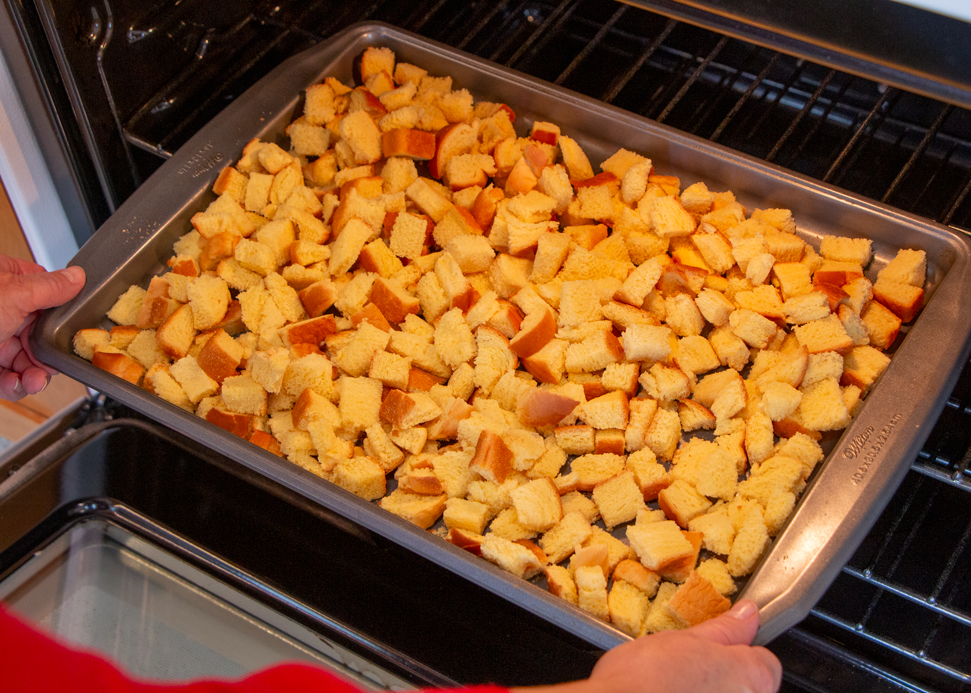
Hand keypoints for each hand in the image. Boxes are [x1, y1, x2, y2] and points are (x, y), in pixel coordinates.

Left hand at [0, 255, 84, 400]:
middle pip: (38, 333)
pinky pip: (9, 376)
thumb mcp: (13, 295)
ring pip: (26, 358)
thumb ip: (50, 288)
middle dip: (45, 354)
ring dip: (33, 374)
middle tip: (48, 363)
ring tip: (32, 380)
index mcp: (5, 283)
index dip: (58, 317)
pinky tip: (15, 384)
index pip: (45, 295)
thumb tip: (77, 277)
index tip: (64, 331)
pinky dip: (15, 384)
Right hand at [515, 600, 780, 692]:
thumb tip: (747, 614)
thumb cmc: (645, 680)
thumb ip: (723, 629)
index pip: (763, 660)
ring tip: (673, 688)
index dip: (735, 652)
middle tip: (686, 671)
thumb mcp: (684, 640)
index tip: (713, 651)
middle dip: (721, 677)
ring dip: (707, 691)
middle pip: (746, 685)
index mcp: (753, 677)